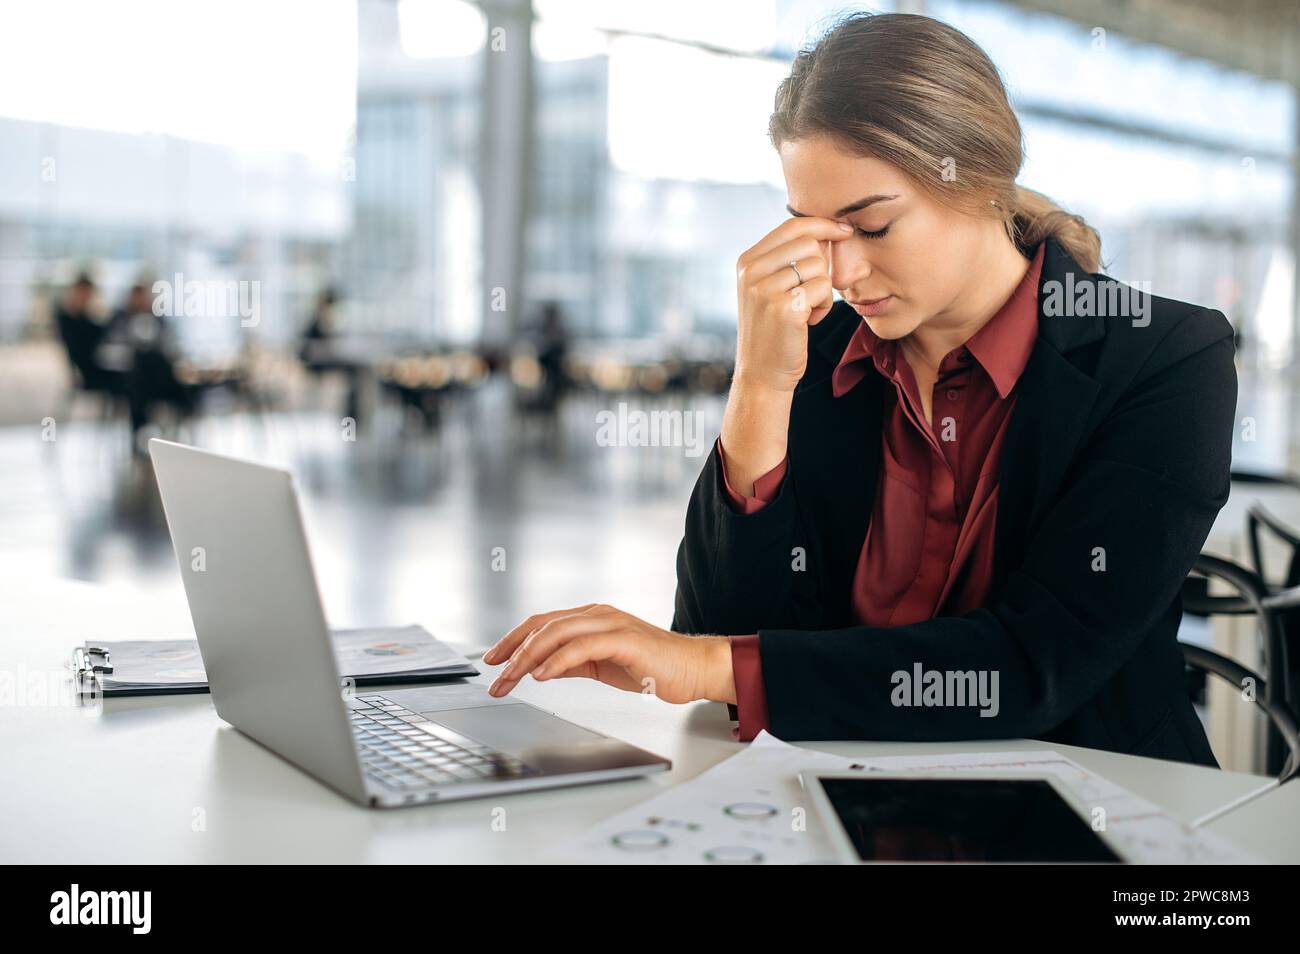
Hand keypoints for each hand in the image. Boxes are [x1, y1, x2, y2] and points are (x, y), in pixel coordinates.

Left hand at [482, 603, 735, 704]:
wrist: (695, 669)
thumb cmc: (654, 667)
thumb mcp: (603, 665)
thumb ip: (574, 662)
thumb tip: (542, 668)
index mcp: (592, 618)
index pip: (542, 623)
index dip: (514, 640)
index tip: (493, 660)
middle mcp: (598, 615)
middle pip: (543, 625)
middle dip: (513, 651)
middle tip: (495, 677)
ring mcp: (611, 624)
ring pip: (557, 633)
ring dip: (528, 657)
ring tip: (510, 679)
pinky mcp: (624, 639)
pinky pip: (582, 647)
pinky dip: (558, 660)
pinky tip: (541, 675)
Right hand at [733, 216, 852, 393]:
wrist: (762, 373)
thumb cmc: (773, 329)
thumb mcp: (768, 288)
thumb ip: (786, 259)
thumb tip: (826, 230)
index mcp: (747, 261)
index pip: (792, 225)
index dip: (823, 224)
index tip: (845, 231)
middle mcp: (752, 271)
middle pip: (809, 243)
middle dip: (822, 266)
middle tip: (812, 291)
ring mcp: (766, 289)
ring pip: (818, 267)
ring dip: (822, 290)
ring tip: (806, 310)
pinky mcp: (785, 308)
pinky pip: (823, 289)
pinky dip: (824, 306)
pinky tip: (808, 321)